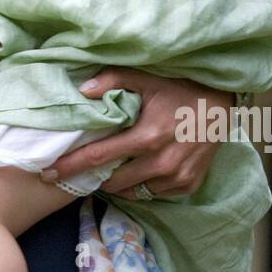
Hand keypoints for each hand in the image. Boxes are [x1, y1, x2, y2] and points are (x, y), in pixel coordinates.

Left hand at [43, 67, 227, 198]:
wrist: (222, 102)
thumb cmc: (180, 86)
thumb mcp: (147, 77)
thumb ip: (113, 80)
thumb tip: (82, 90)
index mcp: (148, 137)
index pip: (99, 157)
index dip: (71, 166)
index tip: (48, 172)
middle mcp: (163, 163)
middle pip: (113, 182)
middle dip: (94, 177)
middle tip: (81, 169)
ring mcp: (178, 177)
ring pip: (133, 191)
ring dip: (118, 182)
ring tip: (111, 168)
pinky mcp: (189, 184)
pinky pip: (155, 193)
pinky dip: (143, 185)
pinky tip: (140, 169)